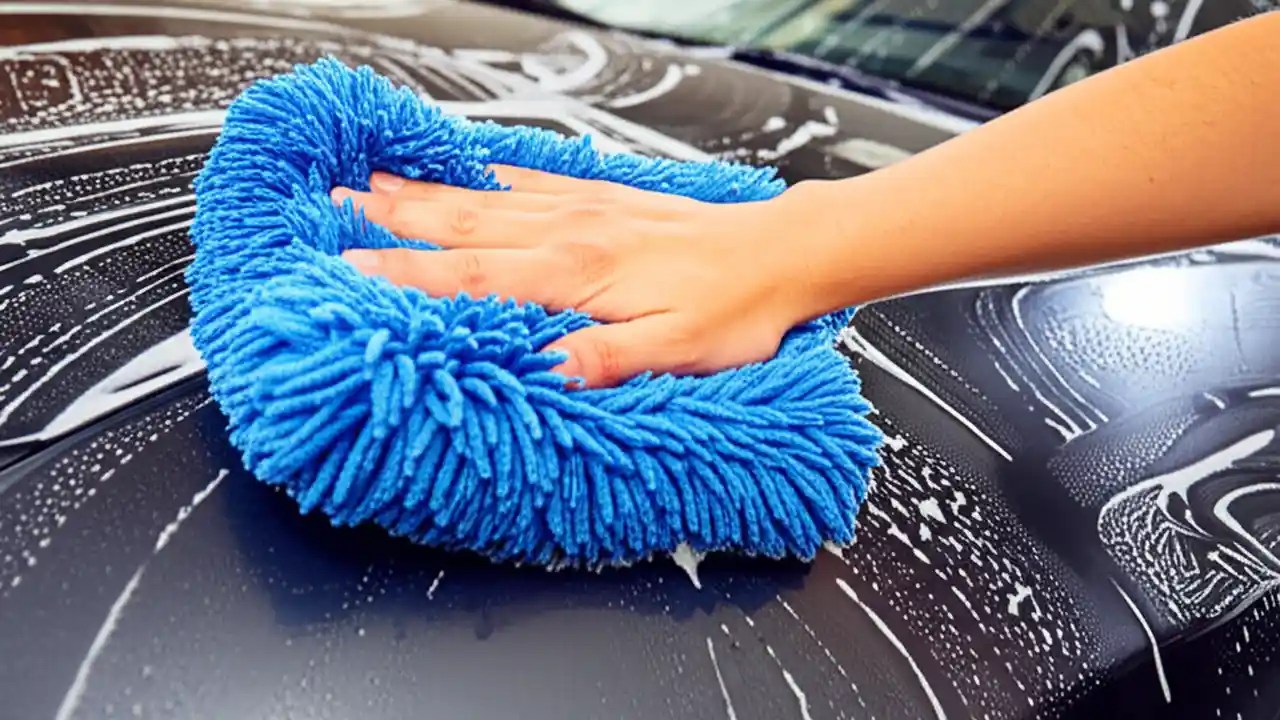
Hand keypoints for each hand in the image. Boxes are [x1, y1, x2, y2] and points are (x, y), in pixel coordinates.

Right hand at [330, 166, 831, 387]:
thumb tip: (540, 371)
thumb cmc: (734, 309)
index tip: (351, 272)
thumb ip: (603, 358)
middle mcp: (569, 232)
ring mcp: (583, 209)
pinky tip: (467, 168)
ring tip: (372, 181)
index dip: (408, 278)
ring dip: (425, 191)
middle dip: (393, 219)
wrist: (780, 253)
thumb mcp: (676, 351)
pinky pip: (530, 178)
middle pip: (463, 224)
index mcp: (577, 274)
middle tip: (333, 208)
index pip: (473, 277)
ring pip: (486, 196)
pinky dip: (488, 172)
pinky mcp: (602, 199)